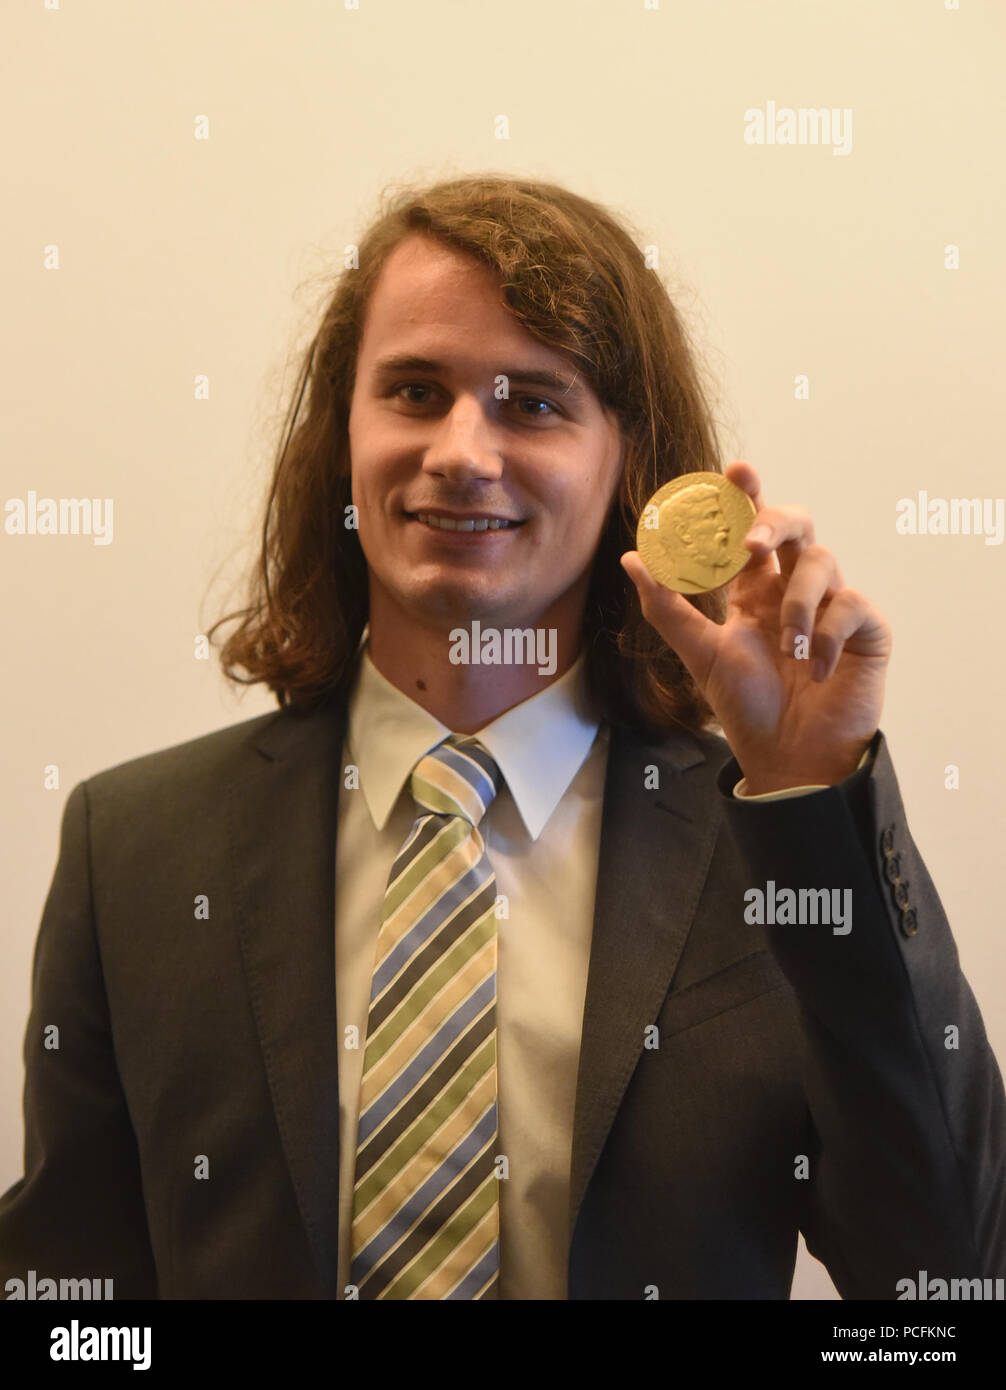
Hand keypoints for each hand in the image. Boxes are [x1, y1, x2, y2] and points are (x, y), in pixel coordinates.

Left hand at [620, 461, 891, 792]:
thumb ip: (668, 607)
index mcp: (754, 588)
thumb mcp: (701, 654)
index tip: (735, 471)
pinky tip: (816, 670)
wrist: (787, 758)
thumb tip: (633, 557)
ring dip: (797, 602)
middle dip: (774, 521)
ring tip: (787, 647)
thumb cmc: (747, 707)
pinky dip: (828, 635)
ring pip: (822, 560)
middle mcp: (793, 587)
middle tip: (750, 544)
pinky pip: (851, 605)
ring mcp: (832, 605)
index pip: (749, 529)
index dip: (745, 497)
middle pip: (796, 523)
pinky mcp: (866, 630)